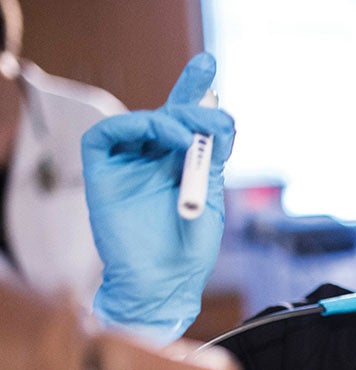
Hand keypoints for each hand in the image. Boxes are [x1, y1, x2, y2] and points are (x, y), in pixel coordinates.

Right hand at [83, 52, 234, 344]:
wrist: (165, 284)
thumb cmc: (188, 251)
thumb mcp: (211, 197)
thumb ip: (211, 159)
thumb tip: (221, 122)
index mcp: (180, 166)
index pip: (187, 121)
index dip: (195, 91)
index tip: (209, 66)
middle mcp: (152, 161)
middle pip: (166, 113)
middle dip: (189, 96)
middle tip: (211, 107)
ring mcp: (126, 166)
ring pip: (141, 121)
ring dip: (170, 119)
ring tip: (190, 137)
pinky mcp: (102, 174)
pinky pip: (106, 134)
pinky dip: (135, 125)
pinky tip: (165, 139)